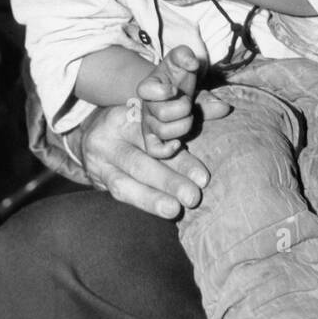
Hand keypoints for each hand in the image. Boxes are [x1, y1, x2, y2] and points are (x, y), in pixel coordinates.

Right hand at [68, 95, 222, 219]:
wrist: (92, 131)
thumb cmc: (138, 118)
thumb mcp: (158, 109)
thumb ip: (193, 107)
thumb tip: (225, 107)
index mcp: (126, 115)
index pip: (155, 137)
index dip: (179, 158)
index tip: (203, 176)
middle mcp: (110, 138)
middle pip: (141, 162)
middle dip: (169, 180)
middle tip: (194, 197)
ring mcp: (99, 161)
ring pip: (126, 182)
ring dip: (152, 198)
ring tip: (175, 210)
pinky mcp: (97, 180)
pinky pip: (119, 193)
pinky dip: (141, 202)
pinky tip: (161, 211)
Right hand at [134, 45, 230, 156]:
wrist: (173, 89)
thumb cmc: (176, 75)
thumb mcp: (180, 61)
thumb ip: (186, 56)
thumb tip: (194, 64)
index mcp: (148, 87)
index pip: (145, 90)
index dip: (163, 91)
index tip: (176, 88)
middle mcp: (145, 107)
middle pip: (162, 114)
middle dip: (183, 108)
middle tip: (188, 102)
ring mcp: (148, 124)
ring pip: (163, 132)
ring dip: (183, 125)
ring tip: (188, 117)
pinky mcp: (154, 138)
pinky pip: (155, 150)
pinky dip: (168, 150)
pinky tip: (179, 143)